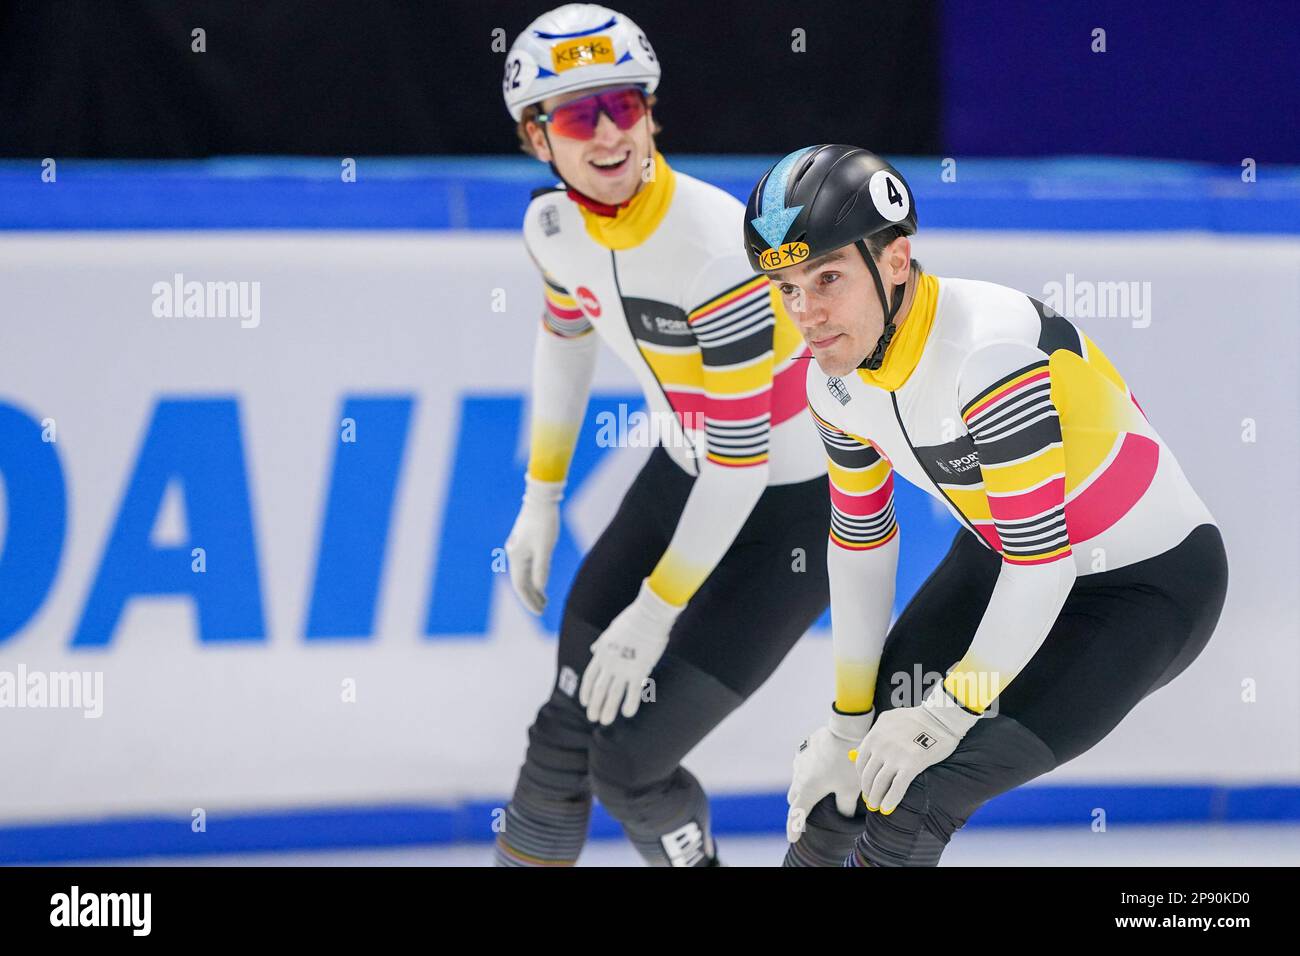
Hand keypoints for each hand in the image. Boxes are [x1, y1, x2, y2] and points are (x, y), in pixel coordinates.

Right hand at [504, 476, 563, 614]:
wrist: (541, 499)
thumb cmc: (544, 523)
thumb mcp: (545, 548)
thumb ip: (542, 569)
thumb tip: (539, 588)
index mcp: (517, 557)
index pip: (521, 586)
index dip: (530, 600)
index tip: (540, 612)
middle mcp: (514, 554)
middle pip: (521, 582)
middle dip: (531, 597)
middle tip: (543, 609)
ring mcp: (518, 548)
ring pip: (524, 574)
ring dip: (533, 588)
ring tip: (544, 599)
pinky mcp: (524, 542)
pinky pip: (527, 565)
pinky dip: (534, 576)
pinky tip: (542, 581)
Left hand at [579, 580, 682, 725]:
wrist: (649, 615)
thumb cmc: (633, 619)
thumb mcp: (611, 630)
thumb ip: (601, 643)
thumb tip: (593, 649)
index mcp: (602, 652)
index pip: (589, 677)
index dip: (586, 691)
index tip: (585, 703)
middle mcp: (610, 663)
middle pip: (599, 689)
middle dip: (595, 705)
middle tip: (593, 718)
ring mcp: (623, 668)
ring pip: (612, 694)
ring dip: (608, 709)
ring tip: (605, 722)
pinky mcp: (639, 670)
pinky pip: (633, 692)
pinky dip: (630, 704)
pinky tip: (628, 714)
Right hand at [786, 707, 873, 842]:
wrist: (844, 731)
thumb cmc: (848, 762)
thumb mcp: (850, 788)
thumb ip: (844, 806)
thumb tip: (843, 815)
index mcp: (808, 789)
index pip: (797, 814)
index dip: (794, 828)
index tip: (792, 838)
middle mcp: (799, 776)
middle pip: (794, 798)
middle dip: (799, 806)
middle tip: (810, 812)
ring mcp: (799, 762)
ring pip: (797, 780)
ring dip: (804, 787)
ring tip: (820, 787)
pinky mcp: (803, 749)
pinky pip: (802, 765)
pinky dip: (808, 771)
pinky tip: (822, 768)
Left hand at [853, 682, 981, 814]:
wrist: (940, 718)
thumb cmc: (917, 718)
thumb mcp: (889, 719)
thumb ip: (876, 734)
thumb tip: (860, 751)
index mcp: (875, 735)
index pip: (861, 761)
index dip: (861, 775)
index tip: (866, 783)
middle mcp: (881, 746)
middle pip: (867, 775)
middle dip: (867, 790)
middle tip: (870, 798)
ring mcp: (895, 756)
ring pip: (879, 784)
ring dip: (875, 798)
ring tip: (876, 806)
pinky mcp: (911, 765)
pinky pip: (896, 788)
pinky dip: (890, 800)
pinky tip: (887, 809)